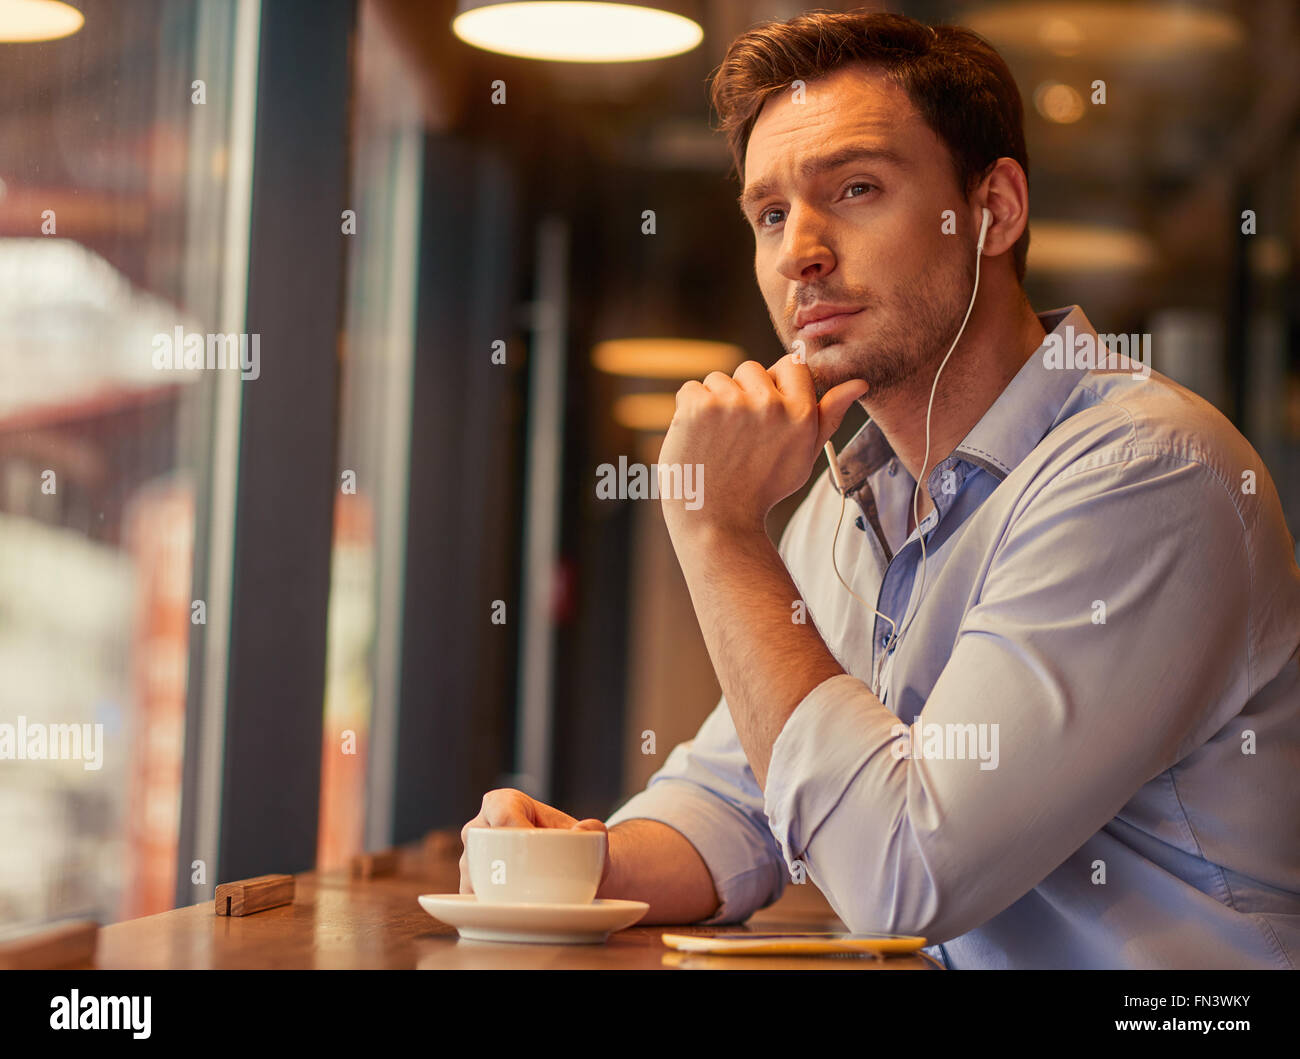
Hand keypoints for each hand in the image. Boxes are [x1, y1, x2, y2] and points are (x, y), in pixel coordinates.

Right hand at [458, 788, 607, 894]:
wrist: (571, 873)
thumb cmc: (577, 851)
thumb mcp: (592, 839)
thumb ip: (595, 831)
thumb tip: (584, 829)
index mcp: (505, 802)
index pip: (502, 814)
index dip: (517, 833)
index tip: (538, 854)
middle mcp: (481, 826)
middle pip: (479, 843)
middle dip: (501, 865)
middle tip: (532, 887)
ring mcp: (472, 855)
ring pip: (470, 872)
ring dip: (493, 889)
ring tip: (526, 902)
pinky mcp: (471, 883)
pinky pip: (469, 895)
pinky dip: (487, 906)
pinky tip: (510, 914)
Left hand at [657, 353, 867, 536]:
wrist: (717, 520)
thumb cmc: (762, 489)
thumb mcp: (805, 455)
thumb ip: (829, 416)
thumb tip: (858, 383)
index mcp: (800, 413)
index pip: (791, 364)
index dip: (775, 383)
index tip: (765, 410)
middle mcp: (769, 404)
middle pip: (751, 369)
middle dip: (742, 393)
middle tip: (739, 436)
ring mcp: (732, 404)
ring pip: (718, 379)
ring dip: (714, 403)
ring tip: (718, 441)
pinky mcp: (699, 407)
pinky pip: (691, 389)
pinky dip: (688, 410)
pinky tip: (697, 439)